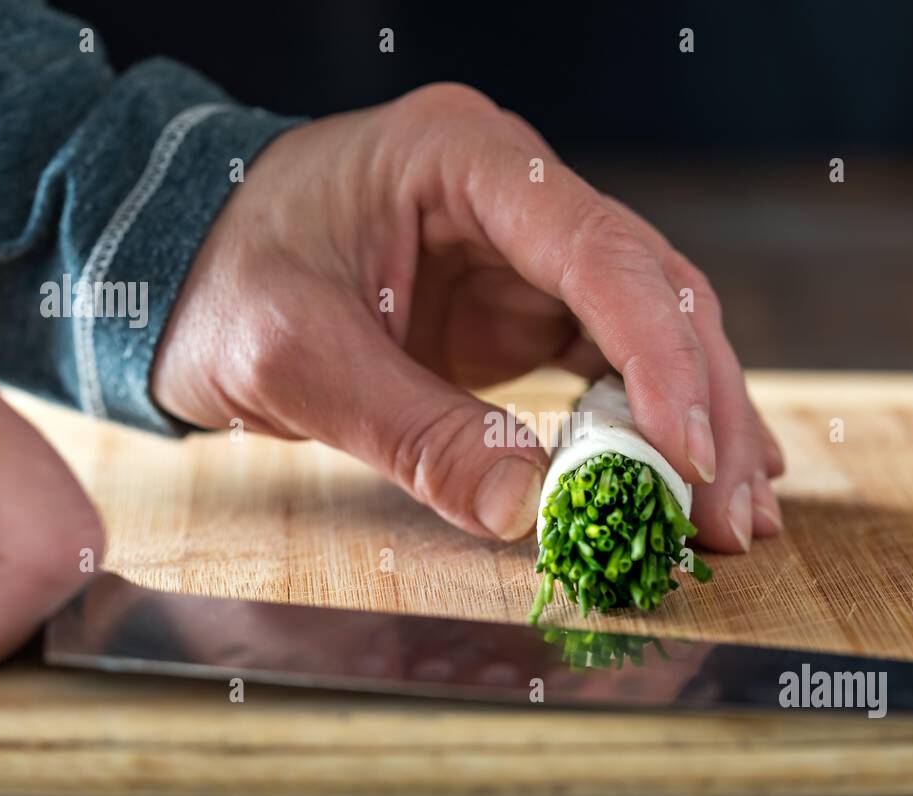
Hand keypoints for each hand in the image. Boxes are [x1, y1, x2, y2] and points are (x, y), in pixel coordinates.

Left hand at [154, 83, 783, 551]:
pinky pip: (609, 363)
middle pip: (651, 290)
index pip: (598, 250)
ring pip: (650, 330)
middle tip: (732, 515)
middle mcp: (516, 193)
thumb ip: (415, 432)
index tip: (689, 457)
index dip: (660, 355)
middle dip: (702, 407)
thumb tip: (527, 513)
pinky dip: (650, 424)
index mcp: (463, 160)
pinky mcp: (520, 306)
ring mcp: (526, 251)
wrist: (175, 272)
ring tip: (737, 518)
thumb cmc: (218, 284)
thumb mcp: (298, 360)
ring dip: (697, 424)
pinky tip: (693, 477)